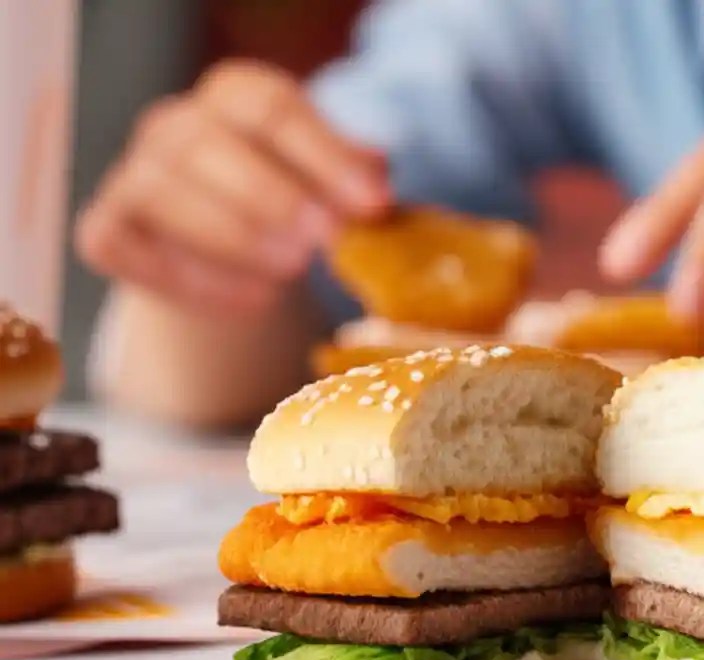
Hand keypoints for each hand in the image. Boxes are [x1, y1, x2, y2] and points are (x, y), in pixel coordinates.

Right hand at [76, 60, 391, 313]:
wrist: (232, 261)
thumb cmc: (296, 206)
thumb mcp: (334, 185)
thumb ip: (357, 181)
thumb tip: (378, 197)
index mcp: (235, 96)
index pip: (272, 107)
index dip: (324, 155)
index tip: (372, 204)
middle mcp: (174, 124)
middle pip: (210, 143)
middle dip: (275, 196)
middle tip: (325, 242)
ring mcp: (132, 175)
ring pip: (164, 192)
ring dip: (234, 237)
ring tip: (292, 272)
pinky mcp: (106, 232)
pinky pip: (132, 249)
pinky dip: (195, 280)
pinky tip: (255, 301)